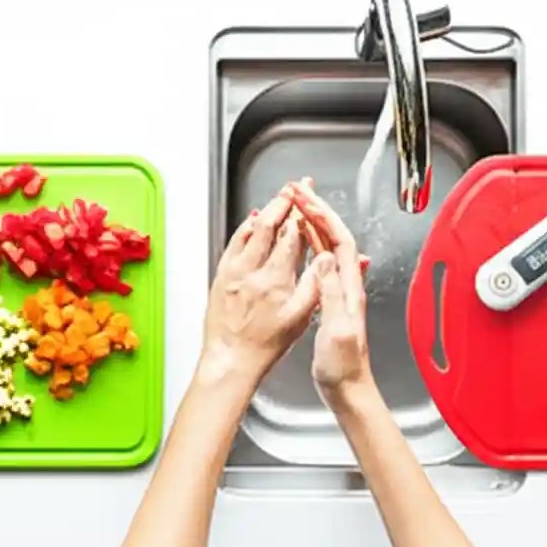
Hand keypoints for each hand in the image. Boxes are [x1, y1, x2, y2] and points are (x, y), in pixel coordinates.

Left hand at [199, 190, 320, 384]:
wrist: (231, 359)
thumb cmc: (265, 344)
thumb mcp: (300, 318)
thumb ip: (314, 284)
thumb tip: (325, 258)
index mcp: (275, 279)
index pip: (290, 236)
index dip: (301, 213)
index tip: (309, 199)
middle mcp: (252, 270)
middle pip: (268, 224)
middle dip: (283, 202)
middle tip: (294, 187)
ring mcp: (233, 270)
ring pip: (249, 230)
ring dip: (264, 211)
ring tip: (277, 198)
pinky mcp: (221, 275)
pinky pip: (234, 243)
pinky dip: (245, 228)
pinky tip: (252, 222)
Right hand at [286, 183, 372, 403]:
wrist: (349, 390)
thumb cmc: (344, 367)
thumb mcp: (337, 330)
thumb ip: (331, 294)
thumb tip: (325, 260)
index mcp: (349, 288)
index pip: (338, 240)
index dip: (322, 215)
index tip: (304, 198)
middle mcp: (347, 285)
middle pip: (332, 237)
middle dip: (315, 211)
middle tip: (297, 192)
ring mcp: (338, 293)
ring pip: (324, 248)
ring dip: (310, 225)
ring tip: (294, 208)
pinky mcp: (328, 302)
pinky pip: (317, 264)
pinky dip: (306, 247)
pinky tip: (297, 244)